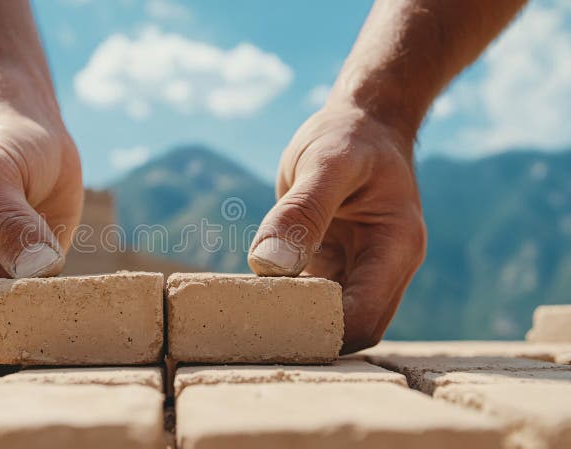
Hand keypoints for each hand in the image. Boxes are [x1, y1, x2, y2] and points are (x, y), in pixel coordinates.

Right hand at [0, 103, 82, 343]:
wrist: (31, 122)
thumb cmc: (7, 138)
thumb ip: (11, 220)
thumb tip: (32, 272)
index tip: (37, 325)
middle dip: (15, 328)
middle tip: (58, 326)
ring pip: (9, 316)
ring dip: (37, 319)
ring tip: (70, 314)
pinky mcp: (25, 263)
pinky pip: (36, 299)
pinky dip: (54, 305)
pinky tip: (77, 300)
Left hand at [248, 106, 426, 353]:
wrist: (360, 123)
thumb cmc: (348, 136)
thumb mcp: (325, 163)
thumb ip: (301, 212)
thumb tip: (268, 266)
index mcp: (396, 248)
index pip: (365, 318)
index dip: (322, 332)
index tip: (270, 325)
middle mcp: (384, 267)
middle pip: (351, 330)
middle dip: (306, 336)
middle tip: (249, 331)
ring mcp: (360, 269)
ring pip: (330, 319)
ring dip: (292, 322)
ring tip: (243, 318)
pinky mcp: (334, 264)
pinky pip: (310, 296)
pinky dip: (284, 300)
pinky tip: (250, 296)